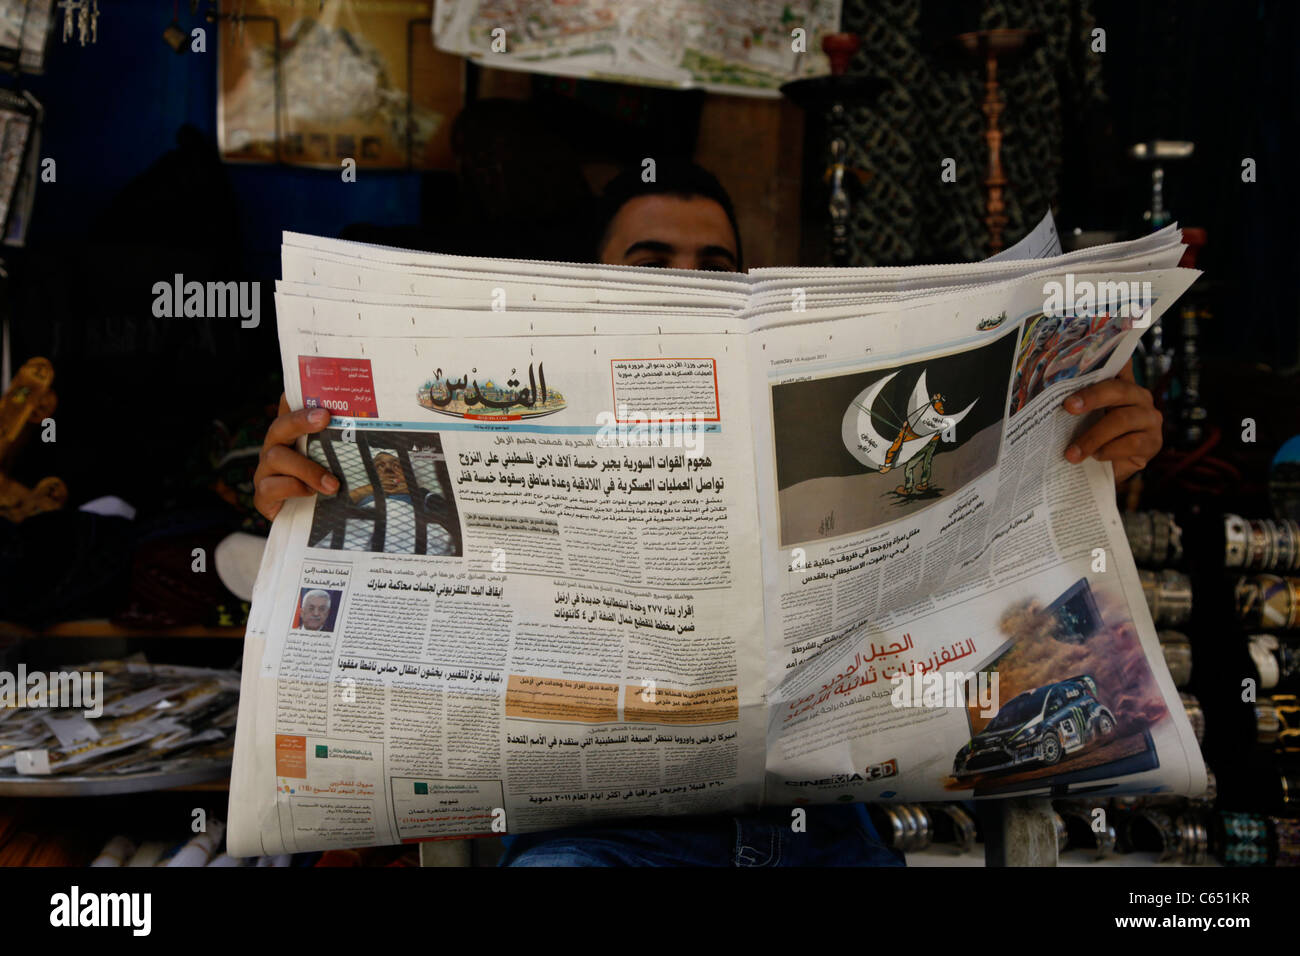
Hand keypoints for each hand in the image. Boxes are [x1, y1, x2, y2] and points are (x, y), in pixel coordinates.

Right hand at [253, 394, 339, 520]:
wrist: (304, 521)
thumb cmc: (323, 484)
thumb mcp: (334, 461)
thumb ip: (343, 444)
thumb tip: (374, 427)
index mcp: (292, 435)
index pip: (289, 407)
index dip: (295, 396)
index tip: (314, 387)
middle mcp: (275, 447)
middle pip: (280, 426)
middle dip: (301, 420)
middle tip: (324, 417)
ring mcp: (265, 471)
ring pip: (277, 458)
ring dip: (308, 469)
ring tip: (332, 483)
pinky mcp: (262, 496)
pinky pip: (270, 487)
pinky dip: (293, 488)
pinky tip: (310, 493)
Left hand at [1062, 360, 1161, 482]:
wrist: (1108, 471)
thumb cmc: (1092, 439)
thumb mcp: (1082, 419)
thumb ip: (1076, 403)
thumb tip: (1043, 395)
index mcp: (1121, 385)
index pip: (1117, 363)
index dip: (1105, 357)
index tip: (1084, 357)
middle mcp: (1139, 397)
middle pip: (1118, 390)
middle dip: (1091, 397)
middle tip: (1068, 407)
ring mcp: (1150, 418)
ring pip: (1123, 420)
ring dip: (1093, 437)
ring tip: (1072, 453)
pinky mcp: (1154, 442)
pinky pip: (1132, 443)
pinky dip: (1109, 450)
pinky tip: (1096, 456)